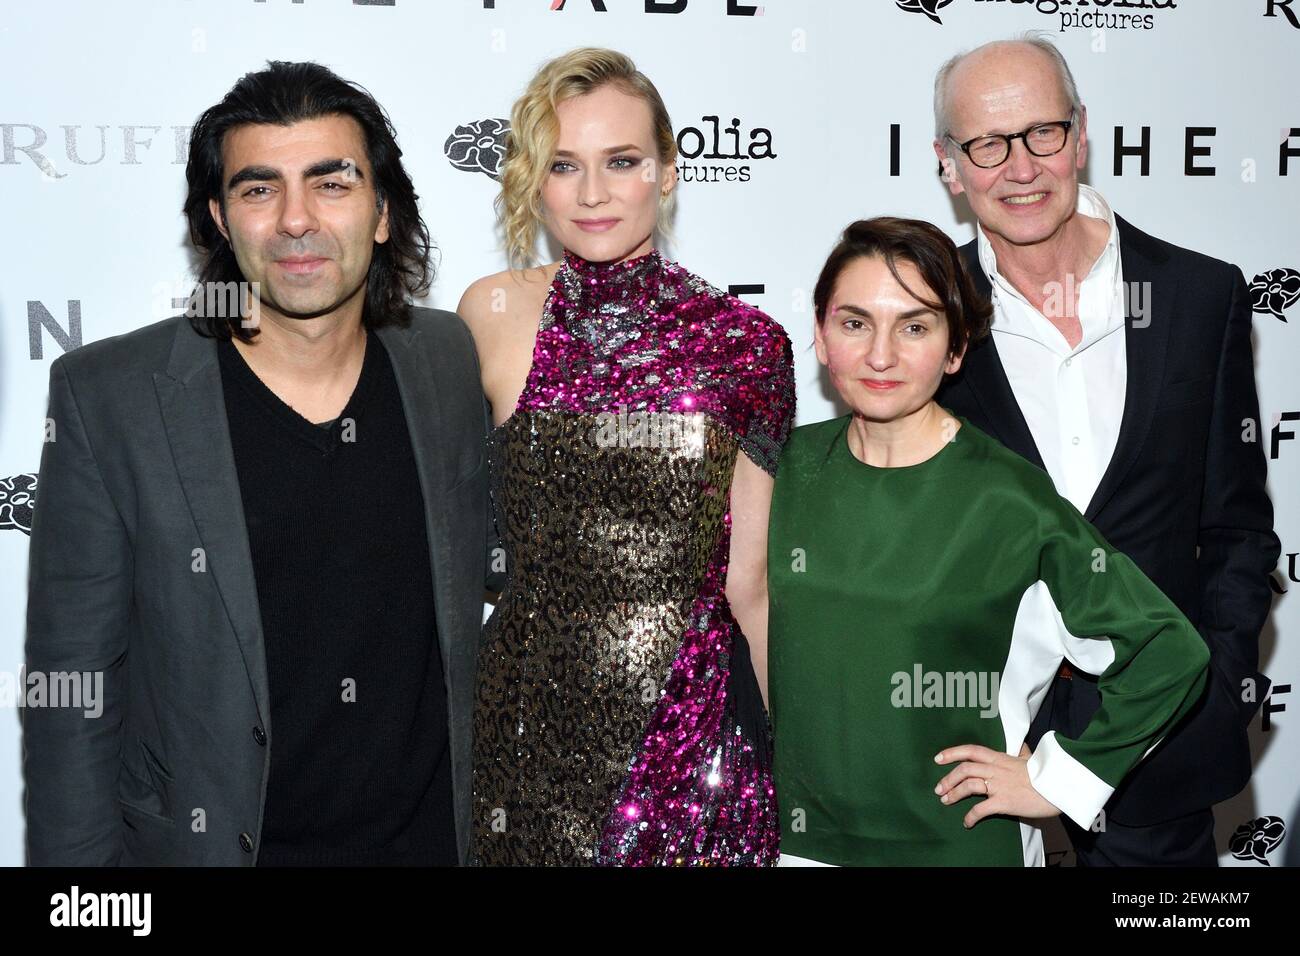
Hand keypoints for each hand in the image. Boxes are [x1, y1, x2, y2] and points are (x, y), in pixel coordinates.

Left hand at [934, 743, 1060, 827]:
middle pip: (964, 769)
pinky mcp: (1004, 802)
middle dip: (948, 779)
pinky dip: (971, 816)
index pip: (971, 750)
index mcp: (1000, 758)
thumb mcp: (1031, 759)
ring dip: (954, 794)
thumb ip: (1021, 752)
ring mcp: (999, 785)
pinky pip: (981, 809)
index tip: (937, 758)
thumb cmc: (1045, 774)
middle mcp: (996, 769)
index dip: (952, 753)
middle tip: (938, 789)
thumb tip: (1020, 744)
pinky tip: (966, 822)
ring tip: (945, 801)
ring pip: (969, 786)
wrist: (1059, 787)